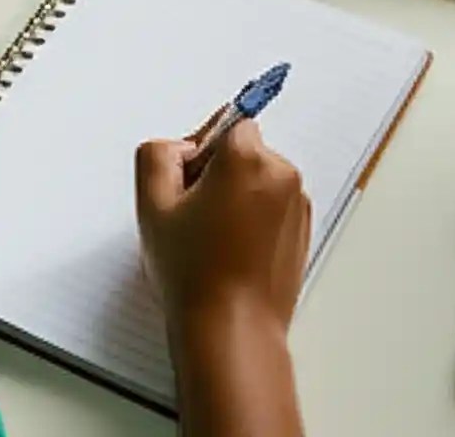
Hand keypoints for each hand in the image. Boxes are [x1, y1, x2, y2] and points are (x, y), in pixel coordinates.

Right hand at [135, 116, 310, 436]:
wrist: (231, 329)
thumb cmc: (195, 274)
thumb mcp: (152, 204)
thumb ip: (158, 154)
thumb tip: (181, 146)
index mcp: (249, 159)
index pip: (227, 124)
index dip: (200, 152)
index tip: (188, 185)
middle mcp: (282, 175)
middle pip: (244, 152)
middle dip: (218, 175)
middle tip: (192, 218)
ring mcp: (298, 205)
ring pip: (259, 181)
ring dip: (237, 198)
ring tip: (212, 242)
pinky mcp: (302, 231)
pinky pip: (273, 208)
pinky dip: (254, 220)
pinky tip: (231, 253)